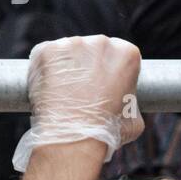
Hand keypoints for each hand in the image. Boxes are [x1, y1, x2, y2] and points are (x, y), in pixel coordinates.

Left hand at [23, 35, 143, 161]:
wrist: (73, 137)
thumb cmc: (107, 131)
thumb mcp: (135, 117)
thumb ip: (130, 98)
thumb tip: (125, 99)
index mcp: (126, 53)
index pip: (118, 53)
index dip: (111, 70)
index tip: (104, 84)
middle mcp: (99, 42)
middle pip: (92, 48)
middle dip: (87, 65)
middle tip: (81, 89)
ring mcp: (70, 43)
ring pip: (68, 51)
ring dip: (66, 66)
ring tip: (64, 92)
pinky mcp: (46, 50)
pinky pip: (46, 55)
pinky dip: (45, 68)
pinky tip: (48, 87)